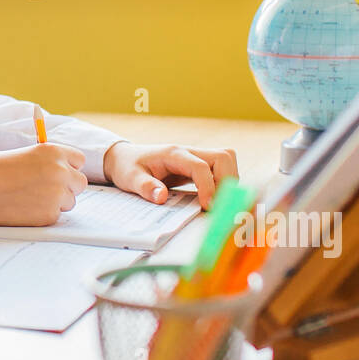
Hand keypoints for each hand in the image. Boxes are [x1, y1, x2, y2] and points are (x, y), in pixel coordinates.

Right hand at [0, 143, 87, 225]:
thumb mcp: (25, 154)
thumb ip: (46, 162)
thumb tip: (62, 169)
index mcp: (54, 152)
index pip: (79, 160)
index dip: (69, 167)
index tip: (60, 172)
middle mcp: (60, 171)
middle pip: (80, 182)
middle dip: (68, 187)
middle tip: (48, 189)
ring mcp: (57, 194)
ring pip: (69, 201)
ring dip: (56, 201)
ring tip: (31, 198)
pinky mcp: (49, 214)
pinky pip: (55, 215)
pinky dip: (43, 214)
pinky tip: (25, 208)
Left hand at [102, 141, 238, 210]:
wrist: (127, 158)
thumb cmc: (129, 167)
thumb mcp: (130, 178)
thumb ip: (145, 186)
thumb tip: (161, 197)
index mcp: (173, 154)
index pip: (200, 166)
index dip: (208, 186)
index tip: (209, 207)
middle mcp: (189, 152)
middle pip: (223, 157)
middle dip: (229, 182)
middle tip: (223, 208)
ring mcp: (197, 158)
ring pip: (227, 162)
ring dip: (231, 184)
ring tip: (225, 207)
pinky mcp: (200, 166)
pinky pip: (222, 171)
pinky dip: (227, 186)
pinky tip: (222, 204)